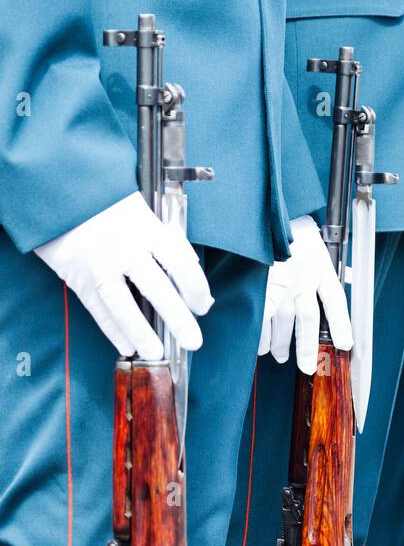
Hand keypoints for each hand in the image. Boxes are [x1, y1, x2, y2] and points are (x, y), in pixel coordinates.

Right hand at [34, 191, 212, 358]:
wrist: (59, 191)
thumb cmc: (107, 203)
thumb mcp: (140, 212)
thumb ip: (166, 245)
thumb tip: (189, 284)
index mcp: (144, 226)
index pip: (179, 262)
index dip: (195, 288)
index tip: (202, 307)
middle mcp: (123, 246)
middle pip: (157, 289)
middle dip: (178, 320)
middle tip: (193, 342)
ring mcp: (98, 263)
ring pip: (124, 306)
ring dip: (142, 334)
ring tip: (157, 354)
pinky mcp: (77, 276)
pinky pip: (99, 310)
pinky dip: (113, 331)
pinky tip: (127, 345)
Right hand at [258, 215, 352, 373]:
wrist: (264, 214)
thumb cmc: (292, 231)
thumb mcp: (317, 244)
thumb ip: (332, 265)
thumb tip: (351, 274)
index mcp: (321, 268)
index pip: (336, 302)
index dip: (342, 325)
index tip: (345, 344)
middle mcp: (303, 278)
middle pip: (309, 320)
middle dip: (308, 349)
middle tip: (308, 367)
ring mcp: (281, 284)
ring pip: (283, 323)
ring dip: (281, 344)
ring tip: (280, 355)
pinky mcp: (261, 287)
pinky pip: (262, 319)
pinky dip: (262, 336)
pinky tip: (261, 345)